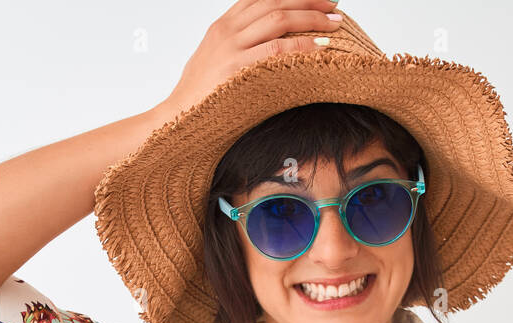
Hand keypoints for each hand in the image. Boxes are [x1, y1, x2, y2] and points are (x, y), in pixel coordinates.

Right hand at [160, 0, 343, 116]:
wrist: (177, 121)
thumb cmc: (200, 99)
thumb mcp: (214, 62)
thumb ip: (237, 48)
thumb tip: (268, 47)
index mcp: (222, 26)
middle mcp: (226, 31)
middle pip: (274, 2)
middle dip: (309, 1)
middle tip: (334, 7)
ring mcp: (230, 48)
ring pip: (278, 19)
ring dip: (312, 19)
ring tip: (335, 25)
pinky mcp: (236, 69)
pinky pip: (278, 50)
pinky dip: (303, 45)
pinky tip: (321, 46)